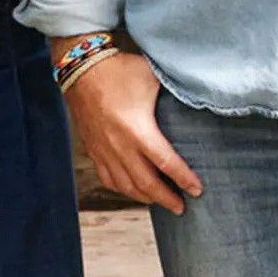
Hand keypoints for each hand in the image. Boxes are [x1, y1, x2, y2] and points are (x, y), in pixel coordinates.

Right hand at [58, 50, 200, 213]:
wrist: (80, 69)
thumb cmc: (118, 71)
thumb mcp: (152, 77)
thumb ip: (174, 91)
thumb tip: (196, 96)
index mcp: (138, 130)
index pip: (166, 163)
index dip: (184, 179)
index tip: (197, 189)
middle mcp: (120, 146)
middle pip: (147, 184)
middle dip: (167, 198)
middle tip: (182, 207)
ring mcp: (104, 151)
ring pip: (126, 186)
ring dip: (145, 198)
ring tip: (160, 202)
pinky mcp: (93, 150)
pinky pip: (108, 179)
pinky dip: (123, 189)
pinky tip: (133, 190)